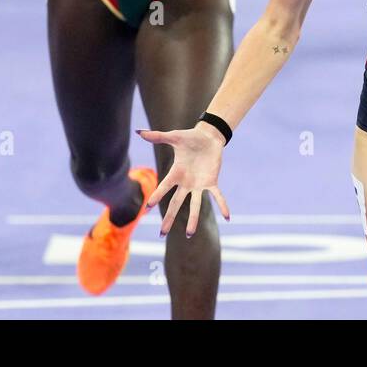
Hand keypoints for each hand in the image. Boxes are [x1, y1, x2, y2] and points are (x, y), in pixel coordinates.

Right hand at [138, 123, 230, 237]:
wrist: (208, 137)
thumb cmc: (189, 137)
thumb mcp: (173, 136)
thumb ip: (157, 136)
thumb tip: (139, 131)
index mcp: (175, 174)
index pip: (164, 187)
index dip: (156, 196)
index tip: (147, 208)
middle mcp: (185, 183)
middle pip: (175, 204)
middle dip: (169, 219)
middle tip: (162, 234)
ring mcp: (198, 185)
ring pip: (195, 205)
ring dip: (193, 219)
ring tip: (189, 235)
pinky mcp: (211, 182)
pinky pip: (217, 196)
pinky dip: (222, 205)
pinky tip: (228, 217)